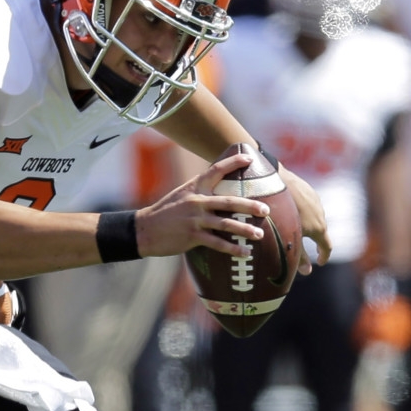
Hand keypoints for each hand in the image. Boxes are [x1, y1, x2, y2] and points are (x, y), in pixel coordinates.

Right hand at [135, 152, 270, 258]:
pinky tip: (245, 252)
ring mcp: (194, 219)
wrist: (144, 230)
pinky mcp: (192, 236)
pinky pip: (217, 243)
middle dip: (250, 205)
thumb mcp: (180, 197)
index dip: (233, 163)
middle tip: (266, 209)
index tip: (248, 159)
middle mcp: (196, 202)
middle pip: (229, 201)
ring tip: (259, 234)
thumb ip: (199, 194)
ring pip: (226, 223)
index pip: (215, 171)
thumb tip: (221, 196)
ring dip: (245, 229)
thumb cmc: (164, 214)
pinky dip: (233, 248)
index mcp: (194, 189)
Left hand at [278, 163, 329, 274]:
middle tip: (310, 249)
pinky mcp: (309, 191)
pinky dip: (303, 212)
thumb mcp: (288, 238)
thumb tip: (307, 273)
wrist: (275, 182)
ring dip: (308, 225)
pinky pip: (308, 205)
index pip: (327, 247)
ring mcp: (316, 202)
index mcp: (318, 228)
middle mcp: (321, 215)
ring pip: (314, 217)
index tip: (320, 261)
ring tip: (297, 229)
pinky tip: (290, 211)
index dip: (324, 256)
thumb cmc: (278, 214)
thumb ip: (298, 256)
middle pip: (320, 232)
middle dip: (315, 242)